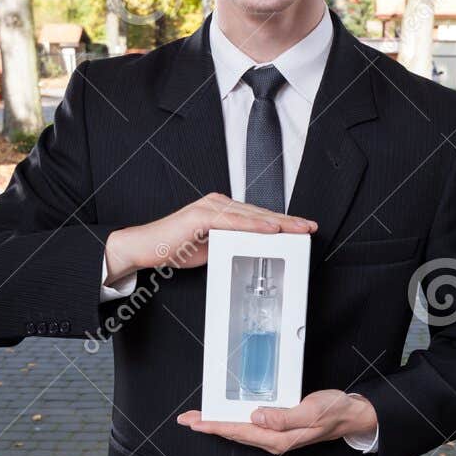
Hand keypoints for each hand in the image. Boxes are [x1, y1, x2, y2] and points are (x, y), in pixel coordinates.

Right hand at [104, 192, 316, 284]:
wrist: (145, 248)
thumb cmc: (174, 248)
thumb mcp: (210, 249)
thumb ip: (230, 245)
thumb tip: (250, 252)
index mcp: (221, 210)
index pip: (257, 217)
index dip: (282, 223)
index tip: (302, 229)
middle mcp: (218, 203)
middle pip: (260, 213)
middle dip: (288, 221)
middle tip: (310, 227)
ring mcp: (210, 207)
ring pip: (251, 215)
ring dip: (278, 223)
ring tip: (298, 229)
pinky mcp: (202, 215)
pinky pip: (234, 221)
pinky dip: (254, 225)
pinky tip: (271, 229)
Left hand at [176, 389, 377, 454]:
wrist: (350, 415)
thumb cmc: (334, 412)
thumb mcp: (310, 412)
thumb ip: (283, 417)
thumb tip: (257, 417)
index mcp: (278, 438)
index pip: (238, 430)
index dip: (214, 425)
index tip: (196, 422)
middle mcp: (274, 439)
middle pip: (234, 432)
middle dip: (209, 426)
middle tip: (187, 420)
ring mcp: (276, 435)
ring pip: (240, 429)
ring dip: (219, 424)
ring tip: (200, 419)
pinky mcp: (279, 428)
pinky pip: (250, 426)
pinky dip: (234, 421)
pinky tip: (228, 417)